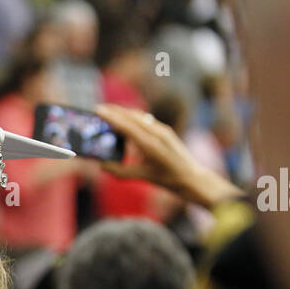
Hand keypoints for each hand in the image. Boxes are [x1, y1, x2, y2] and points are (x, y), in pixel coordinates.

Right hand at [94, 103, 243, 208]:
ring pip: (139, 116)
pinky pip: (145, 120)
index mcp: (151, 145)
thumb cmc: (168, 179)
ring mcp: (163, 130)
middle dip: (114, 111)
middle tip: (98, 109)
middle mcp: (157, 134)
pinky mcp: (165, 130)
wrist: (192, 177)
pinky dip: (133, 118)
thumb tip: (102, 165)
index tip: (98, 110)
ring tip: (109, 113)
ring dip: (123, 113)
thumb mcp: (142, 177)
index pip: (127, 126)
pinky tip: (125, 122)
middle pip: (132, 116)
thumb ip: (121, 171)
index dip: (111, 117)